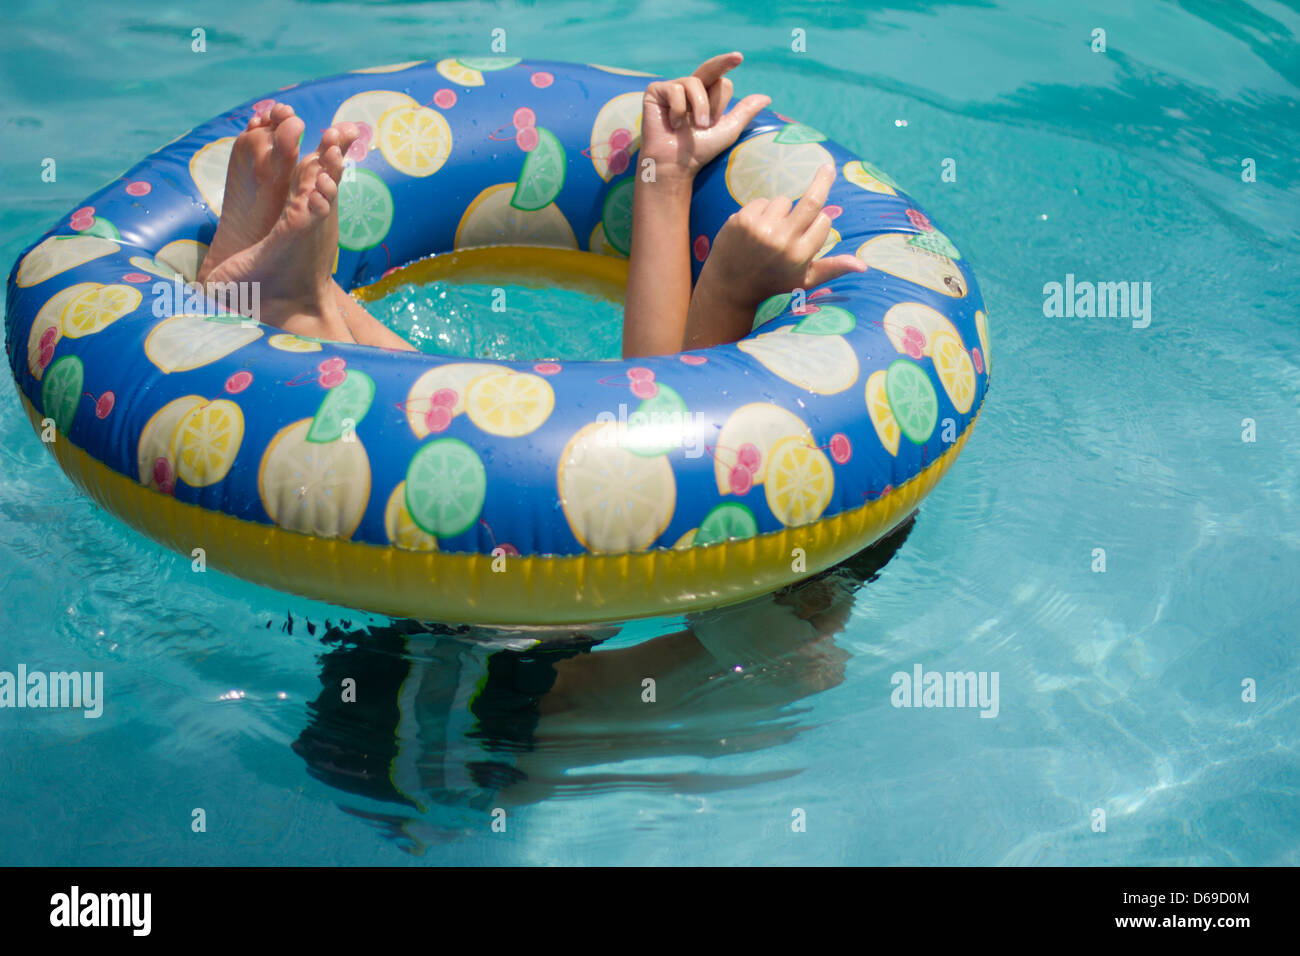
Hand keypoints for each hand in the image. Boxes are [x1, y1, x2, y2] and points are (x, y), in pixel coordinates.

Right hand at [640, 52, 770, 180]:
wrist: (675, 164)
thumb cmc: (699, 151)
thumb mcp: (728, 130)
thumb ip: (745, 111)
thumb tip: (767, 97)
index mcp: (706, 96)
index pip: (723, 83)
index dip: (722, 102)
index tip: (714, 121)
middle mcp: (689, 89)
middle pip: (711, 68)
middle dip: (724, 61)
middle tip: (738, 57)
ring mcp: (672, 88)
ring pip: (694, 82)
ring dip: (698, 107)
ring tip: (692, 126)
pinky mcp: (655, 91)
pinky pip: (675, 89)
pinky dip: (678, 109)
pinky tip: (672, 123)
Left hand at [696, 163, 866, 309]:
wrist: (728, 288)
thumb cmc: (771, 284)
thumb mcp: (803, 281)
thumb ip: (833, 269)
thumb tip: (864, 266)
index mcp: (800, 256)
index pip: (824, 222)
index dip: (820, 222)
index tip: (813, 228)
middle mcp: (782, 241)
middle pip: (811, 201)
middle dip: (823, 181)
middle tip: (828, 167)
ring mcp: (761, 229)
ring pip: (783, 201)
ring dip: (781, 211)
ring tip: (768, 233)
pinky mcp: (742, 219)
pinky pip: (762, 201)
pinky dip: (761, 211)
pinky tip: (754, 230)